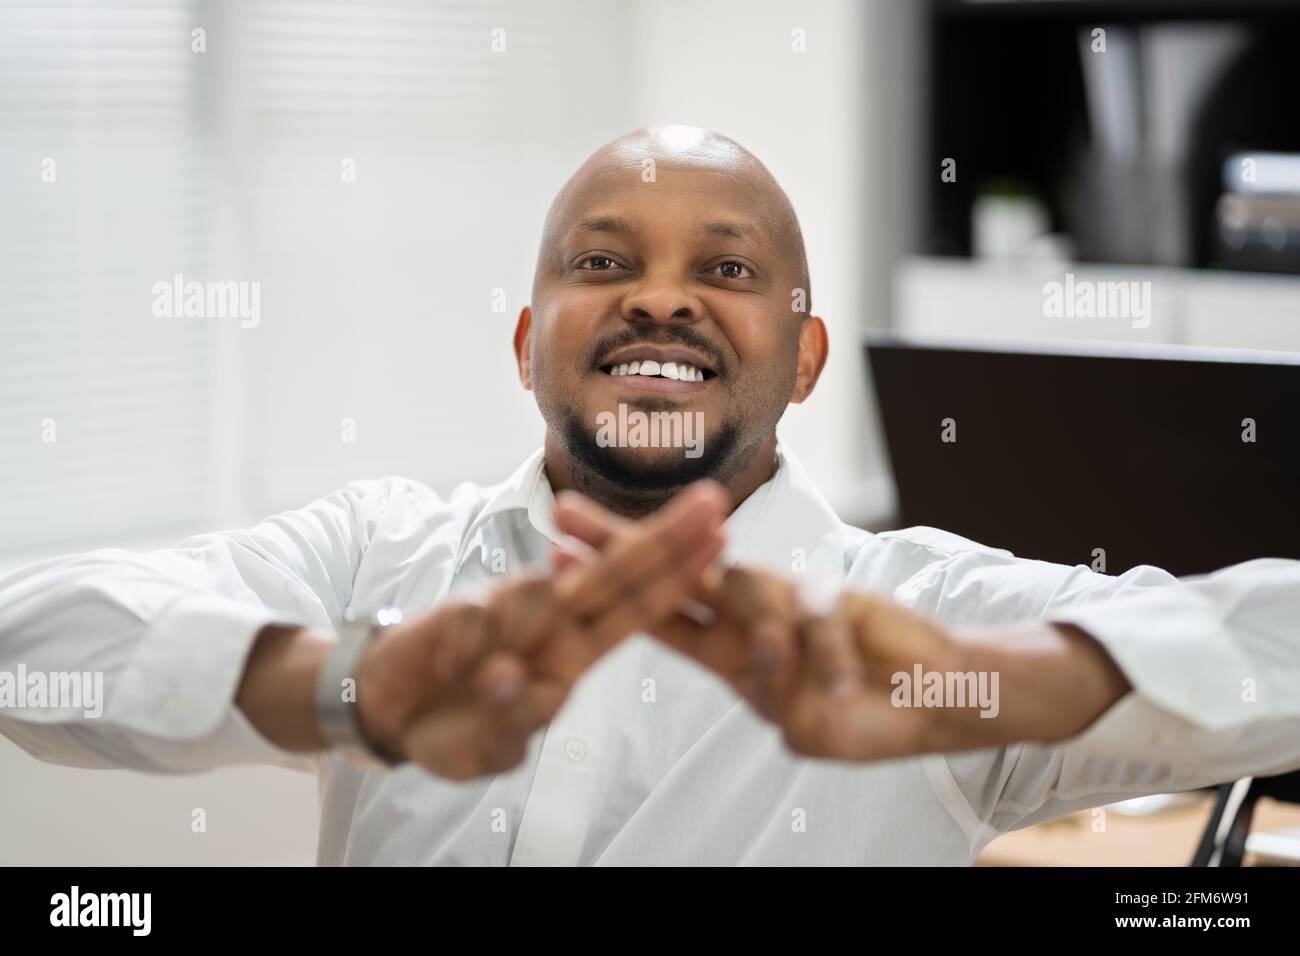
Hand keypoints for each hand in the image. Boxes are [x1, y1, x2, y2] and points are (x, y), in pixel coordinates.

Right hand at [353, 481, 727, 778]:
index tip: (721, 541)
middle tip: (711, 501)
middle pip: (614, 575)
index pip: (639, 609)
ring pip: (542, 591)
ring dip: (547, 603)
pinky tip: (454, 667)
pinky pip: (473, 618)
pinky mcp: (461, 610)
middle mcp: (552, 622)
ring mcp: (509, 611)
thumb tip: (507, 676)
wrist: (391, 710)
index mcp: (575, 653)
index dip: (680, 575)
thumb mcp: (493, 745)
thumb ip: (509, 717)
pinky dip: (470, 639)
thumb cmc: (459, 725)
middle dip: (662, 539)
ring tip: (518, 662)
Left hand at [552, 495, 972, 760]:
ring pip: (749, 587)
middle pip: (675, 569)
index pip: (658, 611)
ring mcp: (789, 599)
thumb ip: (773, 696)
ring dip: (759, 629)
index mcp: (730, 651)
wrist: (934, 701)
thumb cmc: (863, 715)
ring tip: (776, 668)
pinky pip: (817, 618)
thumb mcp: (806, 724)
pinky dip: (826, 654)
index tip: (557, 558)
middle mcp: (750, 616)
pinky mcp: (837, 595)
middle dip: (620, 542)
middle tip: (565, 511)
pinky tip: (839, 687)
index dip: (611, 585)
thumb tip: (754, 676)